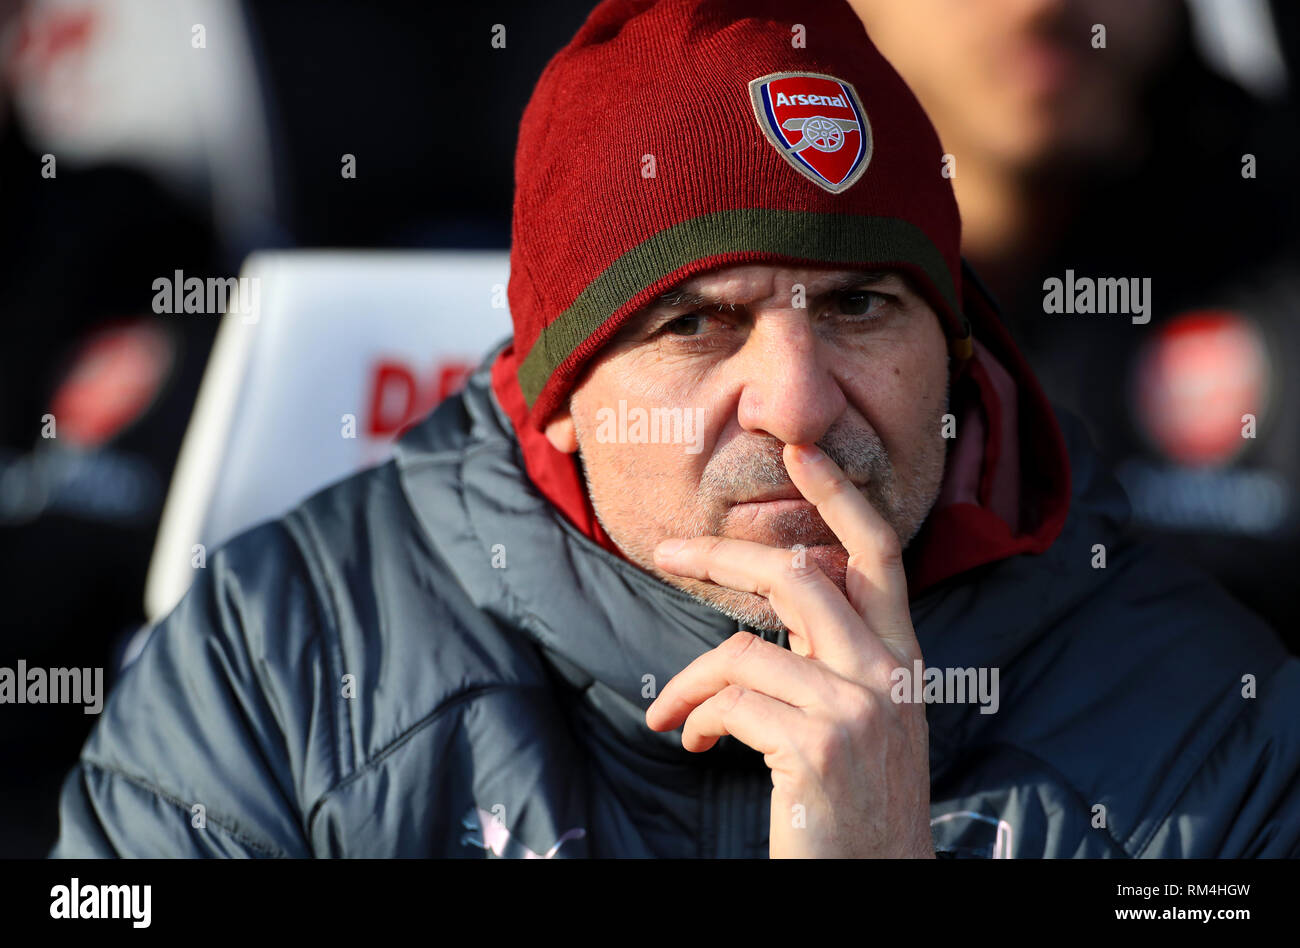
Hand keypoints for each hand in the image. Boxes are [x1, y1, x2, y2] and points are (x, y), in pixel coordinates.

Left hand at [645, 443, 932, 857]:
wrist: (877, 883)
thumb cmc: (854, 804)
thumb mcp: (863, 720)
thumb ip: (832, 661)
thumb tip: (763, 622)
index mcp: (902, 660)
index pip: (879, 554)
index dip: (840, 495)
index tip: (801, 449)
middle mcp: (890, 674)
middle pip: (800, 576)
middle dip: (724, 556)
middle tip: (669, 552)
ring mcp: (859, 709)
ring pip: (745, 649)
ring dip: (688, 683)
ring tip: (671, 716)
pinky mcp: (821, 747)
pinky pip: (731, 702)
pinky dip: (697, 719)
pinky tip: (696, 747)